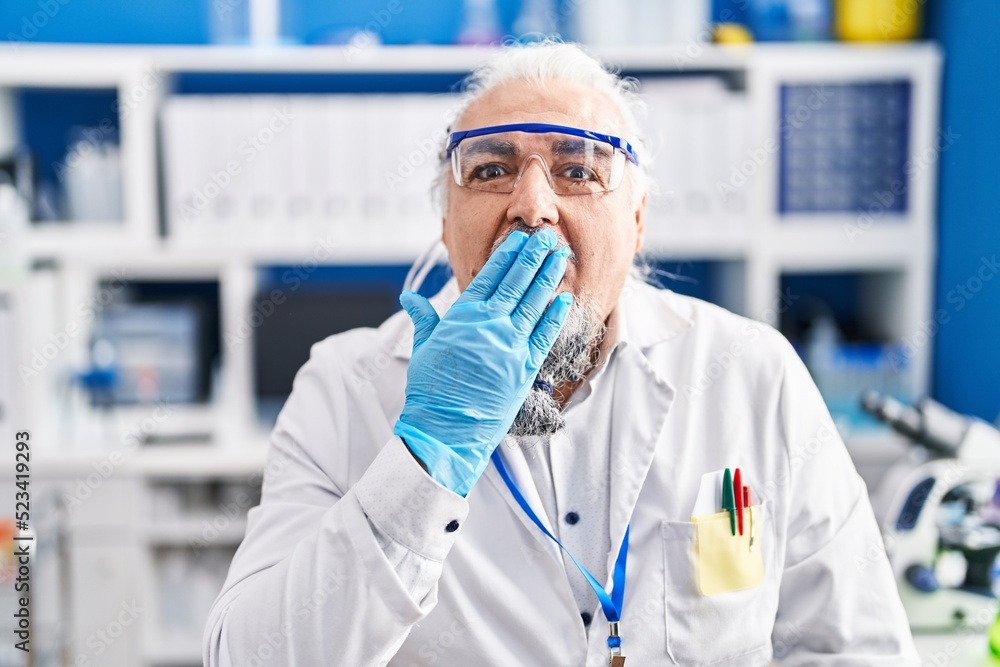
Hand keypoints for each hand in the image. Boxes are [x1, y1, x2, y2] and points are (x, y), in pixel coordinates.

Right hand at [394, 229, 571, 495]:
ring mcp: (509, 346)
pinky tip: (563, 300)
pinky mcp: (524, 368)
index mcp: (463, 317)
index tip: (520, 239)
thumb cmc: (430, 390)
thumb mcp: (423, 348)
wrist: (445, 428)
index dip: (508, 256)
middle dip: (533, 258)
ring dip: (548, 278)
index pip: (490, 277)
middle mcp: (489, 326)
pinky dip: (555, 317)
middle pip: (517, 284)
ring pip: (534, 304)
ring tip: (560, 257)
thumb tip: (409, 297)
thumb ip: (424, 319)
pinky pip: (544, 336)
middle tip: (547, 238)